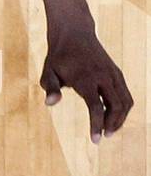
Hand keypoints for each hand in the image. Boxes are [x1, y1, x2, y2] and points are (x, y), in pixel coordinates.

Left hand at [41, 25, 133, 142]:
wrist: (75, 34)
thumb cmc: (58, 57)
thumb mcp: (48, 72)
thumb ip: (50, 88)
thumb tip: (50, 103)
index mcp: (86, 79)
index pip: (96, 107)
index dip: (96, 125)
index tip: (95, 140)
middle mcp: (103, 76)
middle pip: (116, 106)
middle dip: (112, 124)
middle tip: (104, 137)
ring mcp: (113, 74)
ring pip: (125, 101)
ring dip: (120, 118)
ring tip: (110, 130)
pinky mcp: (117, 73)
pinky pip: (126, 94)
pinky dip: (123, 108)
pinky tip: (114, 117)